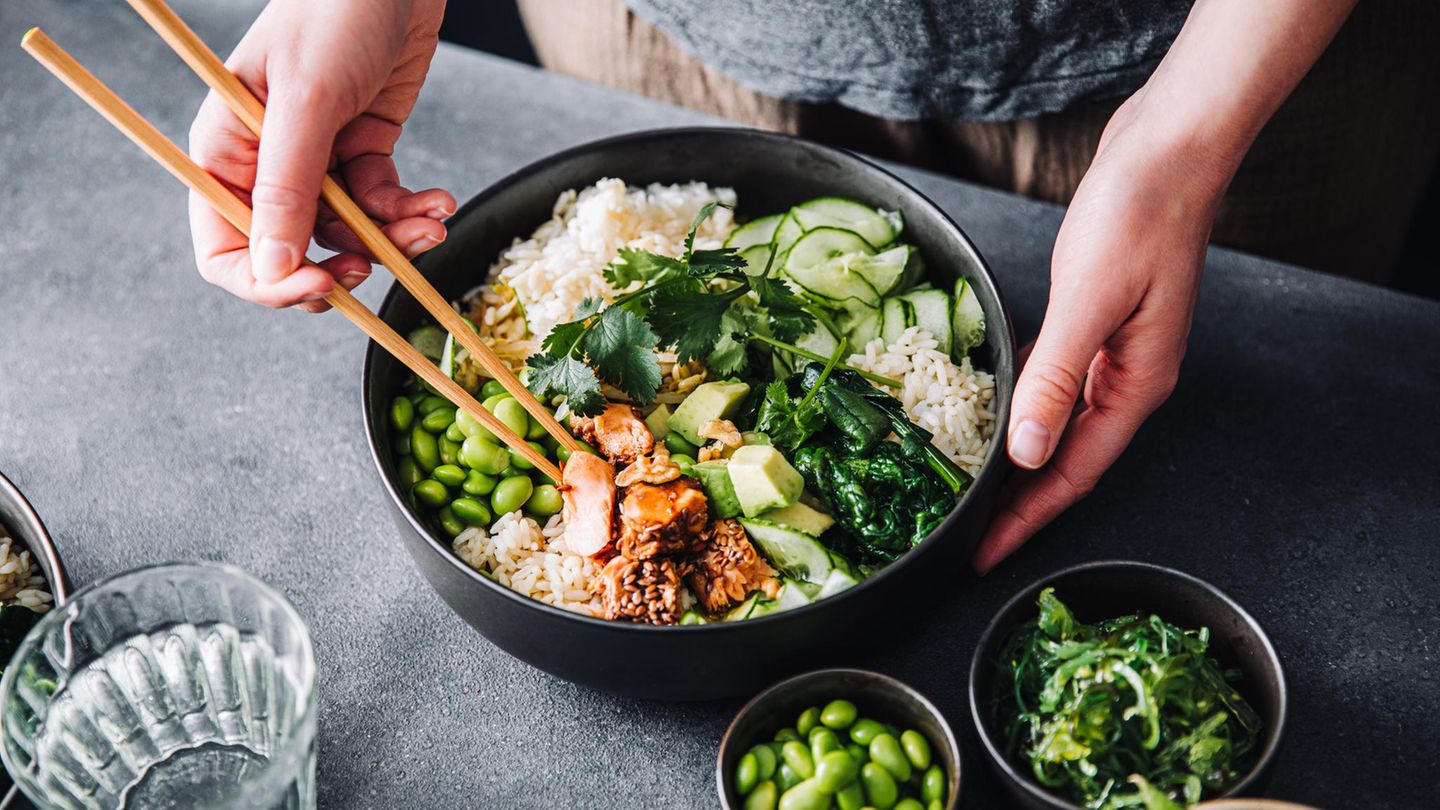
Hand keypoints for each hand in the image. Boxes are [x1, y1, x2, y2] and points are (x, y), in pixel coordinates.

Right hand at [187, 0, 453, 311]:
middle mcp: (268, 165)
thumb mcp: (307, 102)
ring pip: (347, 236)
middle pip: (292, 253)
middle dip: (340, 265)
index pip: (226, 250)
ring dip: (391, 240)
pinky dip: (410, 212)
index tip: (319, 285)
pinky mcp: (364, 152)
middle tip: (378, 263)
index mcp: (227, 152)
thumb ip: (288, 188)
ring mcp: (317, 162)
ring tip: (430, 221)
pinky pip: (381, 206)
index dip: (269, 282)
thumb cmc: (333, 12)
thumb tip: (273, 270)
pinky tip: (438, 200)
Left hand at [972, 94, 1222, 572]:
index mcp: (1135, 385)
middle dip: (1017, 505)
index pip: (1072, 476)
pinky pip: (1053, 384)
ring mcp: (1113, 352)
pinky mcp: (1096, 322)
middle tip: (966, 536)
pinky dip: (1022, 406)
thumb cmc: (1139, 215)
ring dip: (1016, 460)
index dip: (1025, 522)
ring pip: (1057, 426)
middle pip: (1065, 463)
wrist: (1168, 148)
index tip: (983, 557)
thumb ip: (1055, 380)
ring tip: (971, 489)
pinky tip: (992, 411)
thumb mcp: (1088, 301)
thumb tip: (1027, 452)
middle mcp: (1127, 379)